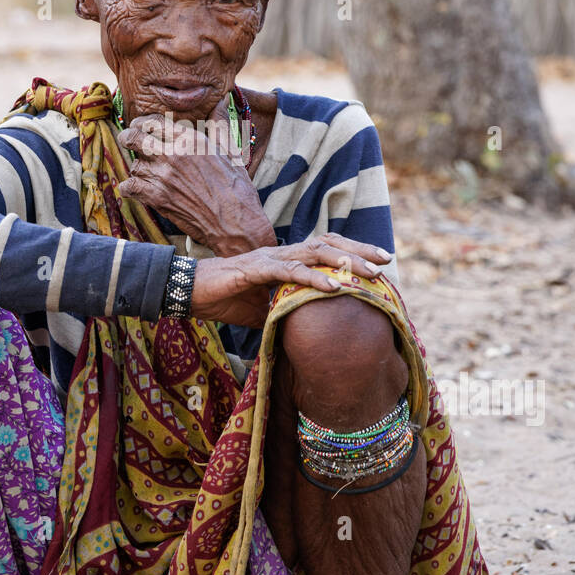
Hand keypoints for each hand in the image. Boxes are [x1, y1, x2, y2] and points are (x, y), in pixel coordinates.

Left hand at [119, 100, 274, 253]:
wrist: (235, 223)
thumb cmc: (237, 188)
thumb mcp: (231, 151)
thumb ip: (220, 124)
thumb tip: (222, 100)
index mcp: (191, 140)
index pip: (153, 121)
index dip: (143, 122)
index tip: (140, 126)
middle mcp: (174, 154)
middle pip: (135, 138)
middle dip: (129, 137)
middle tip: (128, 140)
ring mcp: (163, 177)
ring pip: (134, 164)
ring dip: (137, 167)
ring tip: (145, 172)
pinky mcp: (157, 198)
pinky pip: (129, 186)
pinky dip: (129, 187)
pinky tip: (136, 188)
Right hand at [190, 233, 391, 328]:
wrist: (187, 292)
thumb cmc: (223, 299)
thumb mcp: (262, 311)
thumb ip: (284, 313)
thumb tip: (305, 331)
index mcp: (285, 261)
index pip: (325, 248)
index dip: (352, 251)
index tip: (380, 262)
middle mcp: (281, 254)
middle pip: (328, 243)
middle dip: (358, 250)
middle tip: (386, 260)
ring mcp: (268, 259)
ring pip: (314, 252)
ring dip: (344, 262)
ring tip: (368, 274)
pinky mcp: (254, 270)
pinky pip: (289, 272)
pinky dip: (314, 278)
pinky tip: (333, 288)